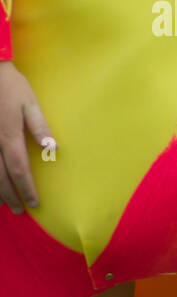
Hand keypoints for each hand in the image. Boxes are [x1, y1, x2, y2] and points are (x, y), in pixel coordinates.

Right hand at [0, 61, 53, 212]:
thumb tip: (52, 147)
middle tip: (20, 210)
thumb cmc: (10, 85)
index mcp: (8, 135)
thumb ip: (39, 125)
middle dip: (10, 195)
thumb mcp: (30, 102)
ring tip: (5, 204)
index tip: (35, 203)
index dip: (26, 188)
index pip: (19, 169)